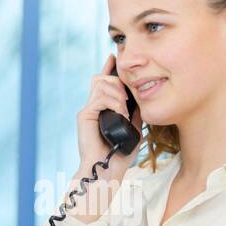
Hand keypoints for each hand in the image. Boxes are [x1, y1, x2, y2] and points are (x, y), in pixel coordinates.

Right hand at [71, 55, 141, 210]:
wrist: (108, 170)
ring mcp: (88, 109)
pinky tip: (120, 112)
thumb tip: (141, 95)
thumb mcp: (134, 127)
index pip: (105, 81)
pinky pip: (99, 96)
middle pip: (103, 77)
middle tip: (128, 97)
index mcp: (104, 107)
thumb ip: (134, 110)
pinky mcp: (84, 115)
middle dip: (118, 80)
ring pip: (101, 83)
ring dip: (117, 92)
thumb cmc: (120, 153)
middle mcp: (93, 105)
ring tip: (125, 109)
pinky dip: (113, 101)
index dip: (109, 67)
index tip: (115, 56)